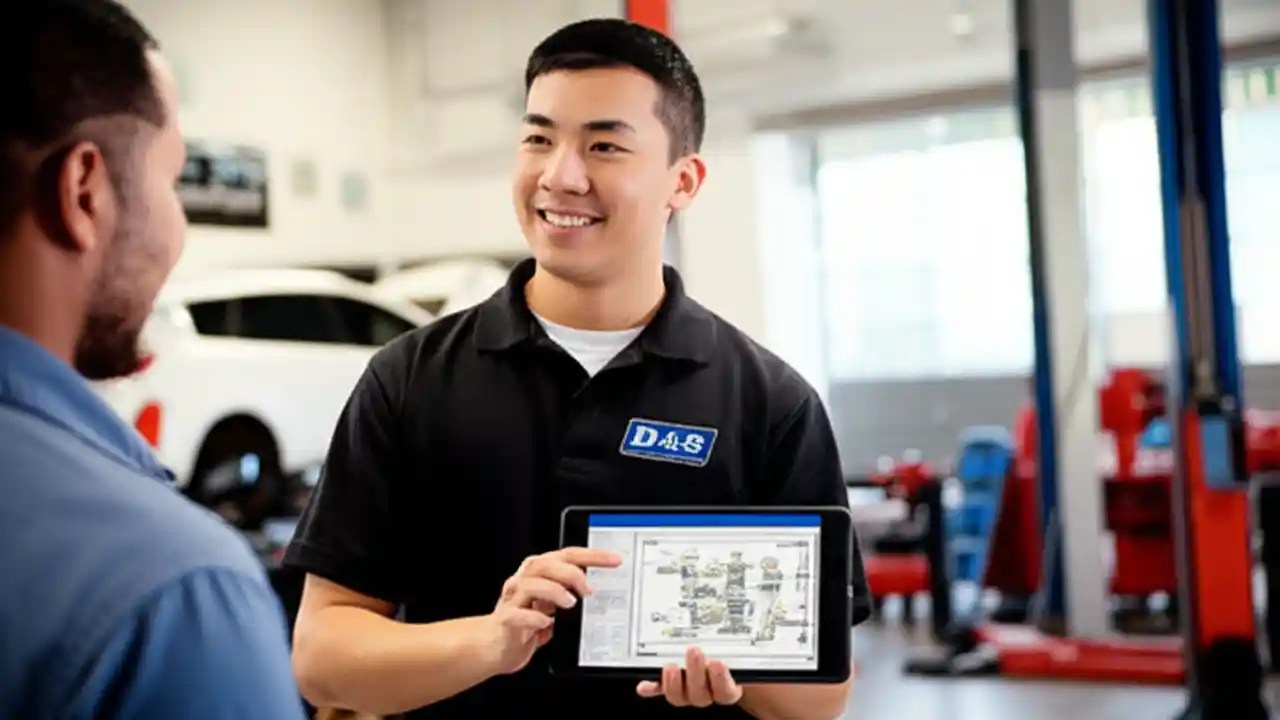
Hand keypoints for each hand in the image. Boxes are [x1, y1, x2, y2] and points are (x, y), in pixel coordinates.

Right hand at [488, 547, 622, 674]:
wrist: (494, 646)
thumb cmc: (525, 624)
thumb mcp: (552, 607)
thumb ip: (570, 595)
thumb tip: (598, 592)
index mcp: (539, 574)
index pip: (568, 556)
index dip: (592, 556)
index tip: (614, 560)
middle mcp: (524, 582)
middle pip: (545, 564)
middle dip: (571, 573)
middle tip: (588, 590)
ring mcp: (513, 600)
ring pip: (530, 584)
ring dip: (553, 591)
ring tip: (570, 603)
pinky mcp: (505, 621)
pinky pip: (516, 614)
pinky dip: (533, 617)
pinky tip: (546, 623)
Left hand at [637, 647, 742, 707]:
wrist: (720, 668)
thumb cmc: (731, 658)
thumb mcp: (741, 653)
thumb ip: (745, 650)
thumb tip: (766, 631)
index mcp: (727, 689)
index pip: (726, 692)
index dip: (721, 680)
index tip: (719, 663)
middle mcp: (706, 693)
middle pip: (700, 694)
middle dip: (696, 673)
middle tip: (694, 652)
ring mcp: (687, 691)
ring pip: (679, 697)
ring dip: (673, 683)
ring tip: (672, 666)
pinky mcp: (671, 685)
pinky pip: (659, 690)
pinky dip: (651, 688)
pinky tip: (644, 685)